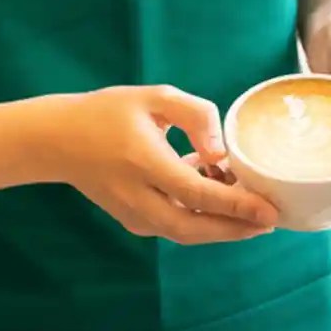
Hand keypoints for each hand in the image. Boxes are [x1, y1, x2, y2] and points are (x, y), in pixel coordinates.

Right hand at [34, 86, 278, 243]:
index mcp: (144, 163)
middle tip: (271, 220)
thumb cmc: (110, 113)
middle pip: (194, 228)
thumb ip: (196, 116)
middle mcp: (137, 197)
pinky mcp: (133, 221)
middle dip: (237, 229)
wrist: (59, 140)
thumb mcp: (155, 97)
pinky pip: (175, 227)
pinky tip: (215, 195)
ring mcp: (132, 214)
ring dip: (221, 226)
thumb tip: (222, 154)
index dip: (237, 206)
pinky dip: (201, 219)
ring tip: (250, 208)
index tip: (270, 212)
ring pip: (186, 233)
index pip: (197, 194)